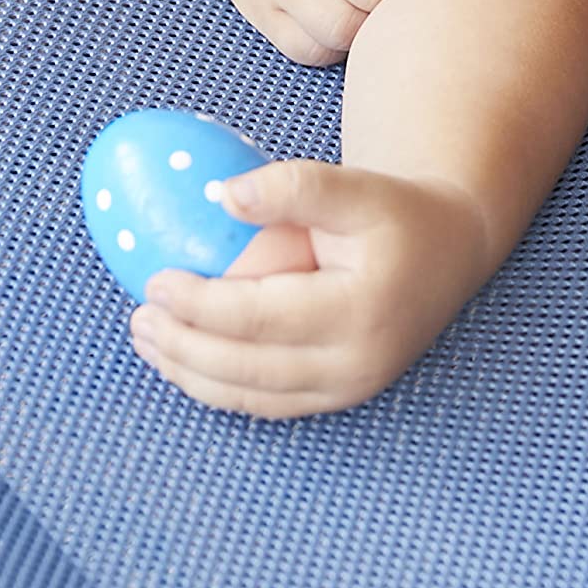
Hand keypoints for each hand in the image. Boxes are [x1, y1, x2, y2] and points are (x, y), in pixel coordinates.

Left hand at [130, 159, 494, 417]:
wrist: (450, 249)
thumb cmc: (395, 210)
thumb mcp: (355, 184)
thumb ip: (292, 186)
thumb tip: (221, 196)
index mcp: (360, 311)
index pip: (258, 319)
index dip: (198, 305)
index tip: (154, 281)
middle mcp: (357, 364)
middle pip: (247, 369)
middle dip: (182, 349)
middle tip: (137, 319)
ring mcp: (350, 389)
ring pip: (253, 397)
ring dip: (191, 375)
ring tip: (147, 341)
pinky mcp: (341, 396)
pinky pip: (269, 403)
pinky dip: (220, 387)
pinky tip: (186, 360)